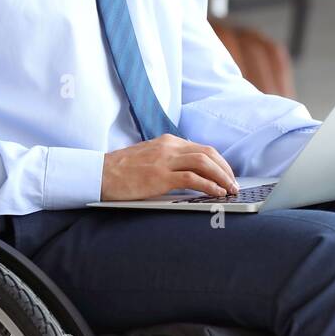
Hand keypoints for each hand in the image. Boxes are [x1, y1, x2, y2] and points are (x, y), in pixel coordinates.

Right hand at [102, 134, 239, 200]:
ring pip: (204, 163)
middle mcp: (169, 147)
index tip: (227, 175)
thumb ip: (169, 161)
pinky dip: (209, 186)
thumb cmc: (122, 170)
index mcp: (168, 141)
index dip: (219, 162)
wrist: (100, 173)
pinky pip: (192, 179)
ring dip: (222, 177)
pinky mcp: (159, 176)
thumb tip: (191, 175)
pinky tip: (216, 193)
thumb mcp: (149, 157)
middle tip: (234, 184)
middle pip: (208, 153)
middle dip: (226, 169)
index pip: (202, 149)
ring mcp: (165, 160)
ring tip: (230, 190)